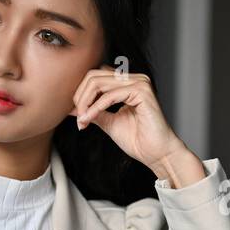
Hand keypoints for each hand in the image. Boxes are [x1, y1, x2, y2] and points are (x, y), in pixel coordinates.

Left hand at [71, 65, 205, 187]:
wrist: (156, 154)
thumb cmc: (138, 140)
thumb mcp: (109, 122)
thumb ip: (93, 111)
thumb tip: (72, 107)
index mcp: (127, 83)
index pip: (95, 77)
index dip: (81, 94)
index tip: (75, 115)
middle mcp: (134, 79)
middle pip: (93, 76)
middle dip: (80, 97)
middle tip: (77, 118)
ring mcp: (139, 82)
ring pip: (98, 82)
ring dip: (85, 103)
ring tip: (83, 120)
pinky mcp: (142, 91)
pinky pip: (109, 95)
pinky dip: (96, 108)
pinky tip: (89, 119)